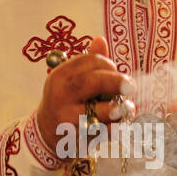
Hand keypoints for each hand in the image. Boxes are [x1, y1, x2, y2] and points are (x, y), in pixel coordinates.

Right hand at [36, 36, 134, 152]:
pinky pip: (103, 130)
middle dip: (117, 82)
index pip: (90, 62)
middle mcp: (61, 94)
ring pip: (100, 109)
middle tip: (131, 86)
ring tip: (127, 108)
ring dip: (119, 108)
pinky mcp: (76, 135)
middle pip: (94, 81)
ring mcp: (67, 116)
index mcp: (61, 75)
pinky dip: (115, 128)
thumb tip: (100, 40)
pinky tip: (118, 125)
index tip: (115, 72)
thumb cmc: (65, 102)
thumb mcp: (71, 80)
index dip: (109, 65)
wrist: (46, 133)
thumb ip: (88, 63)